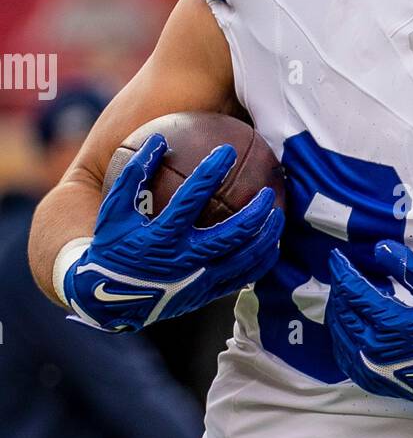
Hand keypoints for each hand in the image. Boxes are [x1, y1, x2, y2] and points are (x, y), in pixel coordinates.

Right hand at [64, 133, 284, 331]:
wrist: (109, 299)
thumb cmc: (112, 247)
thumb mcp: (113, 212)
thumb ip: (134, 175)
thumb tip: (158, 138)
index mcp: (159, 239)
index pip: (189, 200)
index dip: (209, 173)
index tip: (226, 151)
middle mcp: (181, 262)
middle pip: (229, 235)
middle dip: (253, 212)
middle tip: (267, 191)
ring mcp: (196, 282)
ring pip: (242, 260)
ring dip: (264, 237)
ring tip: (278, 216)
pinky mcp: (205, 295)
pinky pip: (242, 278)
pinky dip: (260, 261)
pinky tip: (271, 245)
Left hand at [326, 239, 412, 417]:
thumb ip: (410, 270)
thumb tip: (380, 247)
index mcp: (390, 326)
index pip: (351, 291)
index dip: (342, 270)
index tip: (338, 256)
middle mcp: (372, 349)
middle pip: (340, 310)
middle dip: (340, 287)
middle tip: (349, 272)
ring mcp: (368, 369)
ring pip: (337, 331)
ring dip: (340, 309)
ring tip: (355, 293)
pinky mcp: (370, 381)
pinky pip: (343, 353)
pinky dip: (342, 333)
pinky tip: (354, 322)